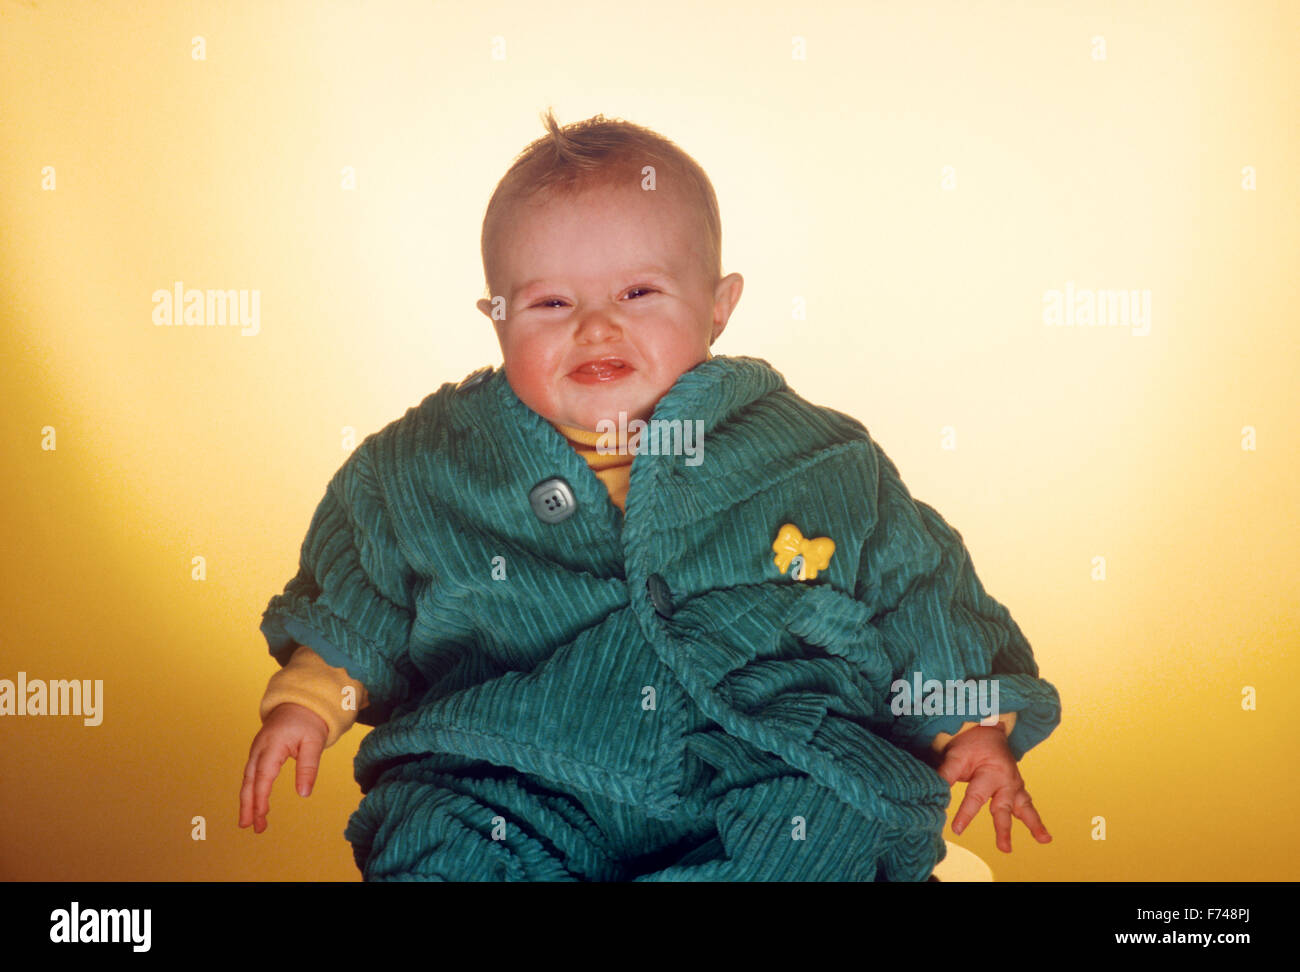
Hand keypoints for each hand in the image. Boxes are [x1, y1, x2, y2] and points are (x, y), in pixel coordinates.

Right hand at [238, 703, 328, 833]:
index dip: (260, 798)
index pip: (263, 776)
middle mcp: (259, 749)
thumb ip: (308, 768)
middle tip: (248, 827)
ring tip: (248, 823)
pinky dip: (251, 790)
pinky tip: (255, 805)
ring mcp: (256, 750)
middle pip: (249, 780)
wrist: (299, 703)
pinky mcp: (258, 753)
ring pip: (248, 779)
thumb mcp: (314, 743)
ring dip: (247, 801)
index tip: (261, 816)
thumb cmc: (308, 722)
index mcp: (272, 745)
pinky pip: (251, 774)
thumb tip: (304, 794)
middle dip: (248, 805)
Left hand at [935, 725, 1050, 852]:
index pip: (975, 797)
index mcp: (990, 772)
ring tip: (1044, 840)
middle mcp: (1006, 781)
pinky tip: (1043, 837)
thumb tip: (934, 792)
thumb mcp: (956, 756)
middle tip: (1004, 848)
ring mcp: (1015, 785)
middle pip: (1004, 807)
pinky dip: (1036, 820)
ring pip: (1025, 807)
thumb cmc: (970, 744)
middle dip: (1003, 828)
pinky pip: (1028, 806)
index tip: (957, 829)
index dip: (965, 814)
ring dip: (1033, 824)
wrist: (987, 729)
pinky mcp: (1018, 789)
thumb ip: (946, 774)